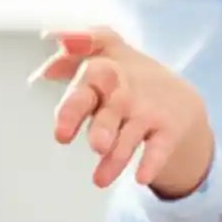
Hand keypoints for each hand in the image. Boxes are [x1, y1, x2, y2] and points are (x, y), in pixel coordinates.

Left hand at [32, 28, 214, 196]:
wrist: (181, 100)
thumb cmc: (126, 82)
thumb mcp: (102, 62)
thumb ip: (69, 62)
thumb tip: (39, 76)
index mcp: (104, 67)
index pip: (93, 47)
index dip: (79, 41)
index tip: (64, 42)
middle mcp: (125, 87)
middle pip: (107, 99)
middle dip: (86, 115)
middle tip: (61, 137)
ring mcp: (148, 109)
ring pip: (128, 134)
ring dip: (115, 155)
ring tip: (99, 180)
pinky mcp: (169, 130)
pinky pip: (159, 148)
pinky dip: (151, 162)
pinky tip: (140, 178)